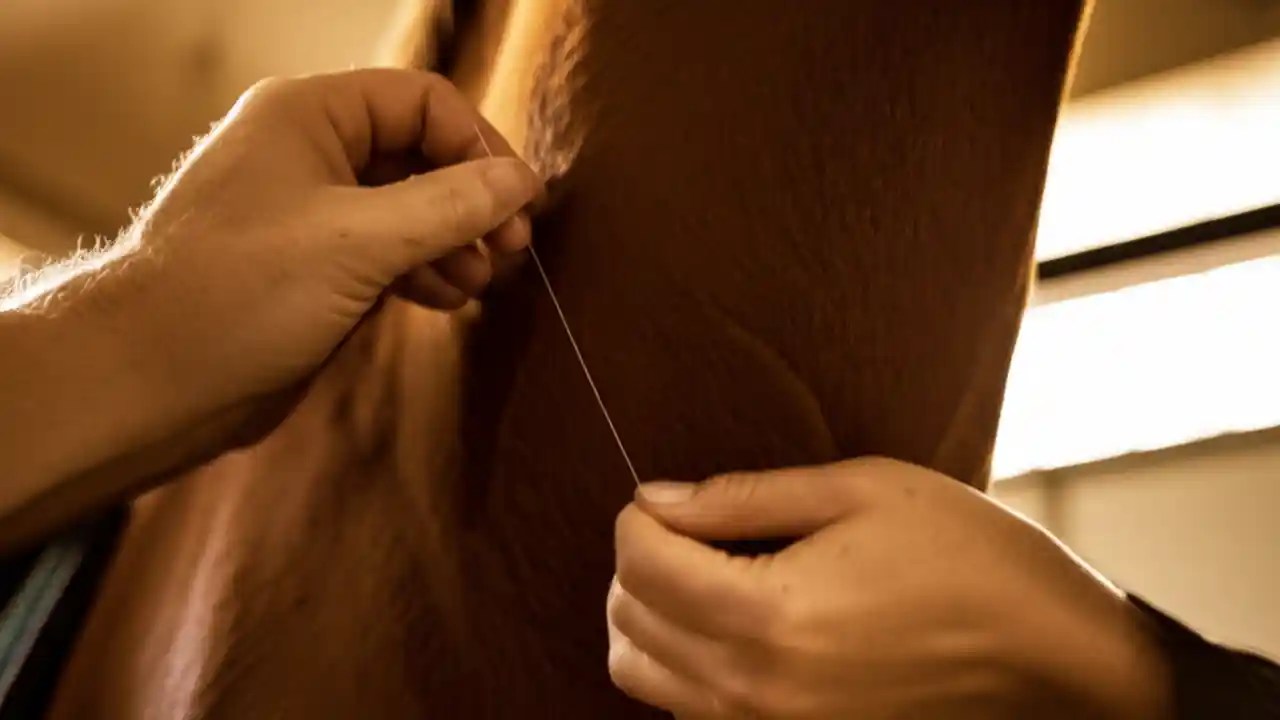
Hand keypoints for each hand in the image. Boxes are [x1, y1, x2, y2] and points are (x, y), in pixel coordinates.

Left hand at [0, 69, 540, 547]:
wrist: (148, 379)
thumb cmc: (237, 292)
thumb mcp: (360, 241)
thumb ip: (451, 206)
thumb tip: (523, 183)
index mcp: (308, 115)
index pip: (422, 102)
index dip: (478, 148)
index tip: (518, 208)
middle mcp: (307, 153)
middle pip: (420, 155)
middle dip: (471, 201)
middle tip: (508, 252)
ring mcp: (307, 213)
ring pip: (407, 209)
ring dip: (453, 241)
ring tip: (480, 281)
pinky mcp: (307, 268)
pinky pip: (383, 252)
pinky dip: (421, 270)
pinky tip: (446, 299)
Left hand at [608, 457, 1171, 718]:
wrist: (1054, 658)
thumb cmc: (969, 561)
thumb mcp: (860, 492)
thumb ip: (741, 498)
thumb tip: (656, 500)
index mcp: (770, 617)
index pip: (638, 564)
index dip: (639, 515)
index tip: (669, 500)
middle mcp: (756, 692)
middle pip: (627, 623)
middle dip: (637, 564)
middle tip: (688, 531)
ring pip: (643, 676)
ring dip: (652, 617)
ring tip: (706, 576)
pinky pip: (690, 712)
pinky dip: (686, 665)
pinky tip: (737, 625)